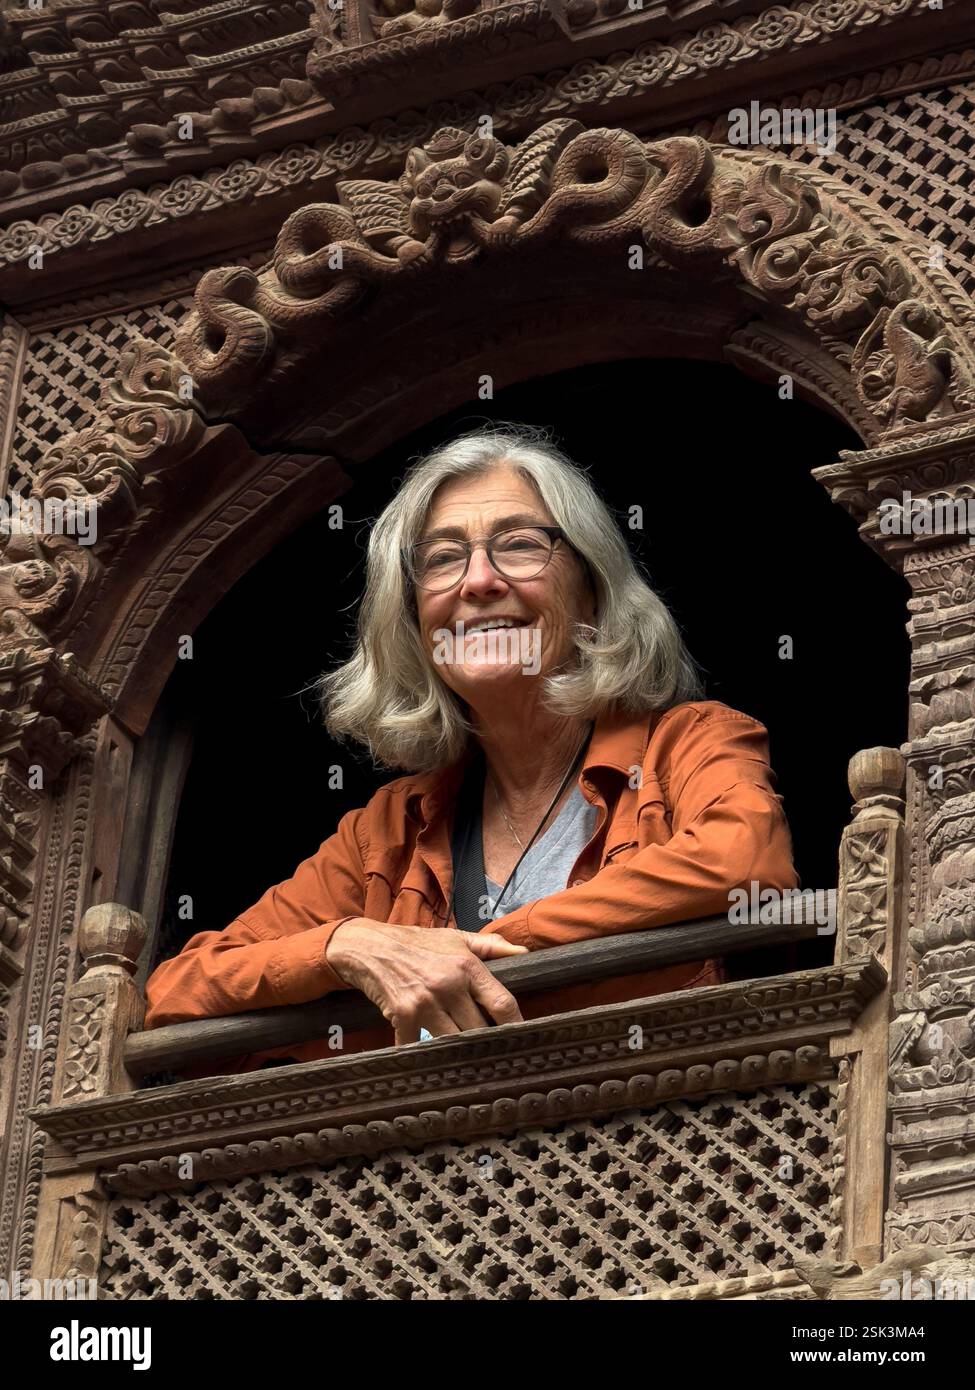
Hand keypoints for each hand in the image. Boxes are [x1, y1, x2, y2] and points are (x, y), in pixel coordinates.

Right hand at [326, 918, 526, 1043]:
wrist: (369, 947)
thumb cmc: (417, 943)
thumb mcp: (455, 938)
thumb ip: (490, 946)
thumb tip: (524, 952)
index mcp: (466, 966)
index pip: (502, 1002)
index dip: (516, 1024)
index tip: (522, 1036)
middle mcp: (448, 985)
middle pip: (480, 1029)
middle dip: (486, 1041)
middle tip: (493, 1050)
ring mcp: (425, 1002)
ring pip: (455, 1042)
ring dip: (459, 1049)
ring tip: (465, 1055)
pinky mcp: (403, 1016)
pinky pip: (421, 1046)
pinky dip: (425, 1052)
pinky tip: (429, 1053)